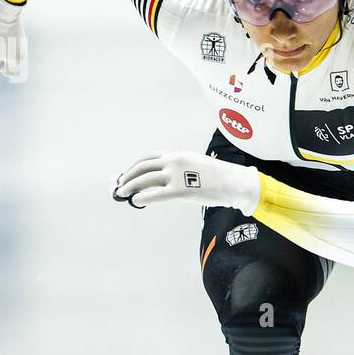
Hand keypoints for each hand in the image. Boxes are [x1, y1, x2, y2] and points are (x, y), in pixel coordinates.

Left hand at [113, 150, 260, 211]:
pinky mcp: (181, 190)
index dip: (134, 167)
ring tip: (122, 194)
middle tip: (119, 185)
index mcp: (176, 153)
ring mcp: (176, 175)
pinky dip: (142, 197)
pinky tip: (136, 201)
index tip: (126, 175)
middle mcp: (173, 160)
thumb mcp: (194, 164)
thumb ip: (177, 169)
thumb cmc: (217, 176)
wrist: (234, 182)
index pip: (148, 158)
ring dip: (130, 186)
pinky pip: (155, 194)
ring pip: (144, 179)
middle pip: (142, 167)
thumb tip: (162, 182)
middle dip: (127, 177)